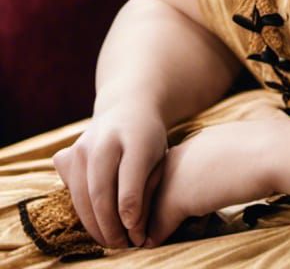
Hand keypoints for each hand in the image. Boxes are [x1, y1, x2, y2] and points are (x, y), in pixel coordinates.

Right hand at [53, 104, 167, 248]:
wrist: (127, 107)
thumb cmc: (149, 140)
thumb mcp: (159, 159)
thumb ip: (148, 194)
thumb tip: (134, 233)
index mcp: (135, 136)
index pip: (129, 176)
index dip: (130, 207)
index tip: (134, 231)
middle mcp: (104, 138)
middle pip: (100, 191)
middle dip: (111, 226)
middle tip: (123, 245)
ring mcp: (81, 146)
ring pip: (82, 196)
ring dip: (95, 226)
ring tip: (112, 240)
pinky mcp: (67, 156)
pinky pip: (72, 193)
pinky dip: (84, 212)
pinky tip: (99, 220)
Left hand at [144, 118, 289, 247]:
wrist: (271, 151)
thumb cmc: (266, 149)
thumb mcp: (237, 149)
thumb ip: (221, 161)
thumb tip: (223, 176)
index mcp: (195, 142)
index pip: (169, 168)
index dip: (164, 188)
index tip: (163, 204)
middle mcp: (180, 155)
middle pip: (152, 184)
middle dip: (148, 205)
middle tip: (145, 226)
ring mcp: (175, 176)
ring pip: (150, 205)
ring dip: (148, 223)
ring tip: (145, 238)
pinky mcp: (177, 198)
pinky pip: (158, 224)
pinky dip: (155, 237)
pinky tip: (154, 244)